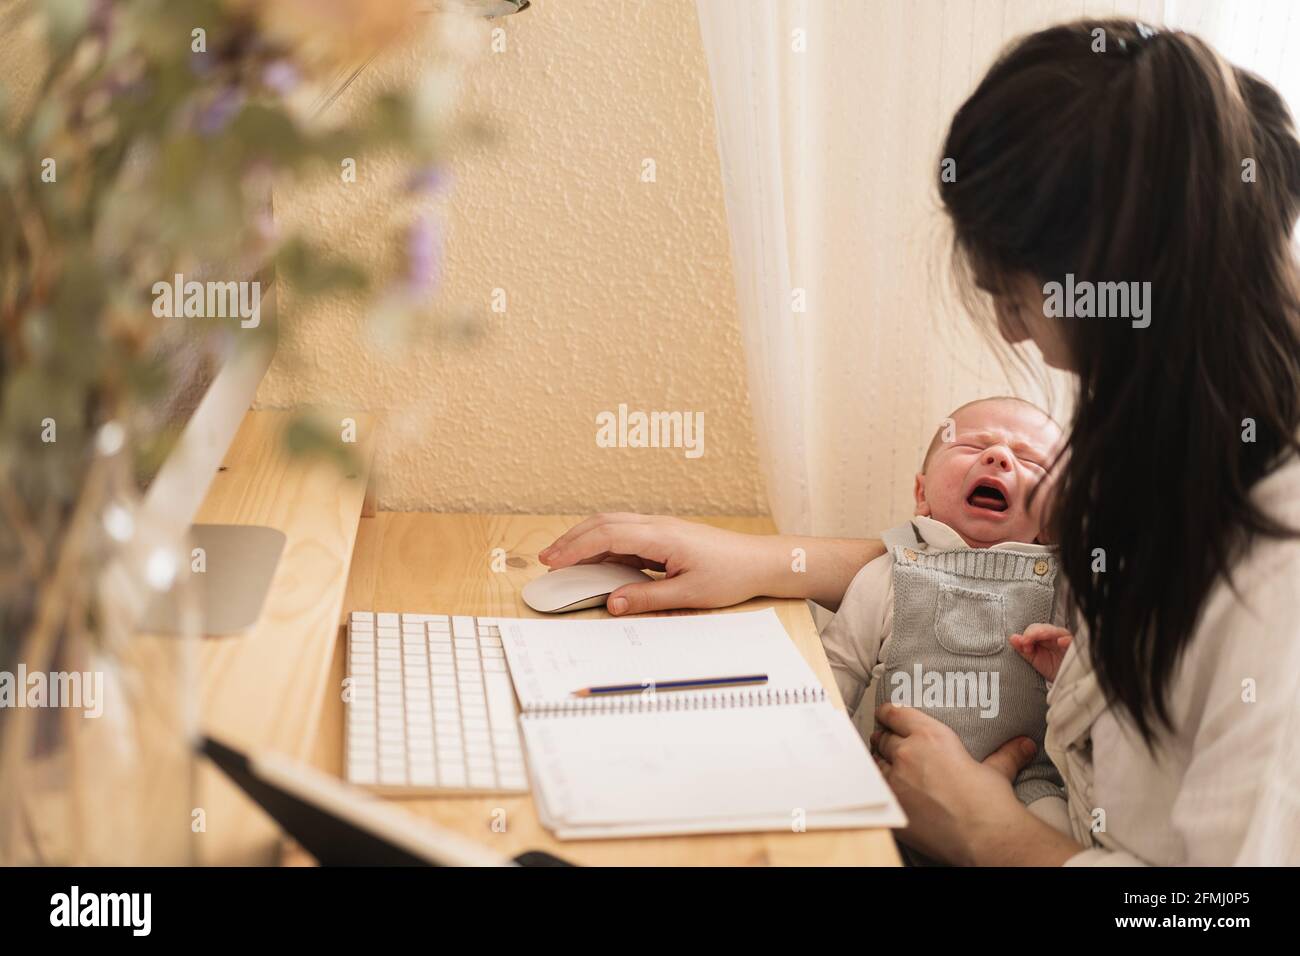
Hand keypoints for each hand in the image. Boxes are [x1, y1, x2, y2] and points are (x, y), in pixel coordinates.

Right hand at [538, 513, 783, 614]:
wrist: (759, 561)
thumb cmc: (730, 575)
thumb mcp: (689, 595)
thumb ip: (647, 598)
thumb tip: (612, 603)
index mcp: (661, 536)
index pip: (607, 535)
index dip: (576, 547)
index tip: (553, 562)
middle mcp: (657, 526)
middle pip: (603, 523)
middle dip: (571, 539)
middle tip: (547, 559)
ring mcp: (660, 529)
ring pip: (613, 525)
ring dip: (585, 539)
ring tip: (562, 559)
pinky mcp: (664, 537)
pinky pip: (626, 535)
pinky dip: (603, 545)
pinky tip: (594, 561)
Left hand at [871, 702, 1081, 864]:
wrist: (984, 836)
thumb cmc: (990, 803)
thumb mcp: (997, 772)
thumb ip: (1006, 754)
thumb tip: (1025, 744)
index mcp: (931, 736)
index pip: (896, 714)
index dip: (888, 714)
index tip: (885, 715)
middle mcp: (908, 752)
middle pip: (883, 739)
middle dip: (884, 740)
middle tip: (887, 744)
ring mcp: (896, 779)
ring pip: (876, 764)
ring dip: (880, 763)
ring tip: (886, 768)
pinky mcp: (892, 805)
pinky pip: (877, 790)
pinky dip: (880, 788)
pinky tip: (888, 792)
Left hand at [1009, 624, 1072, 681]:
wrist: (1067, 681)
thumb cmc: (1052, 667)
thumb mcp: (1035, 659)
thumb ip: (1023, 649)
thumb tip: (1012, 638)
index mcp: (1045, 637)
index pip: (1035, 629)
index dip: (1028, 635)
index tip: (1023, 646)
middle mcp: (1057, 637)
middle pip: (1046, 628)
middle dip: (1034, 633)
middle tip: (1026, 643)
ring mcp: (1068, 642)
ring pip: (1058, 632)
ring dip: (1047, 632)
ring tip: (1039, 635)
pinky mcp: (1077, 649)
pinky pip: (1074, 642)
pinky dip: (1067, 640)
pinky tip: (1061, 642)